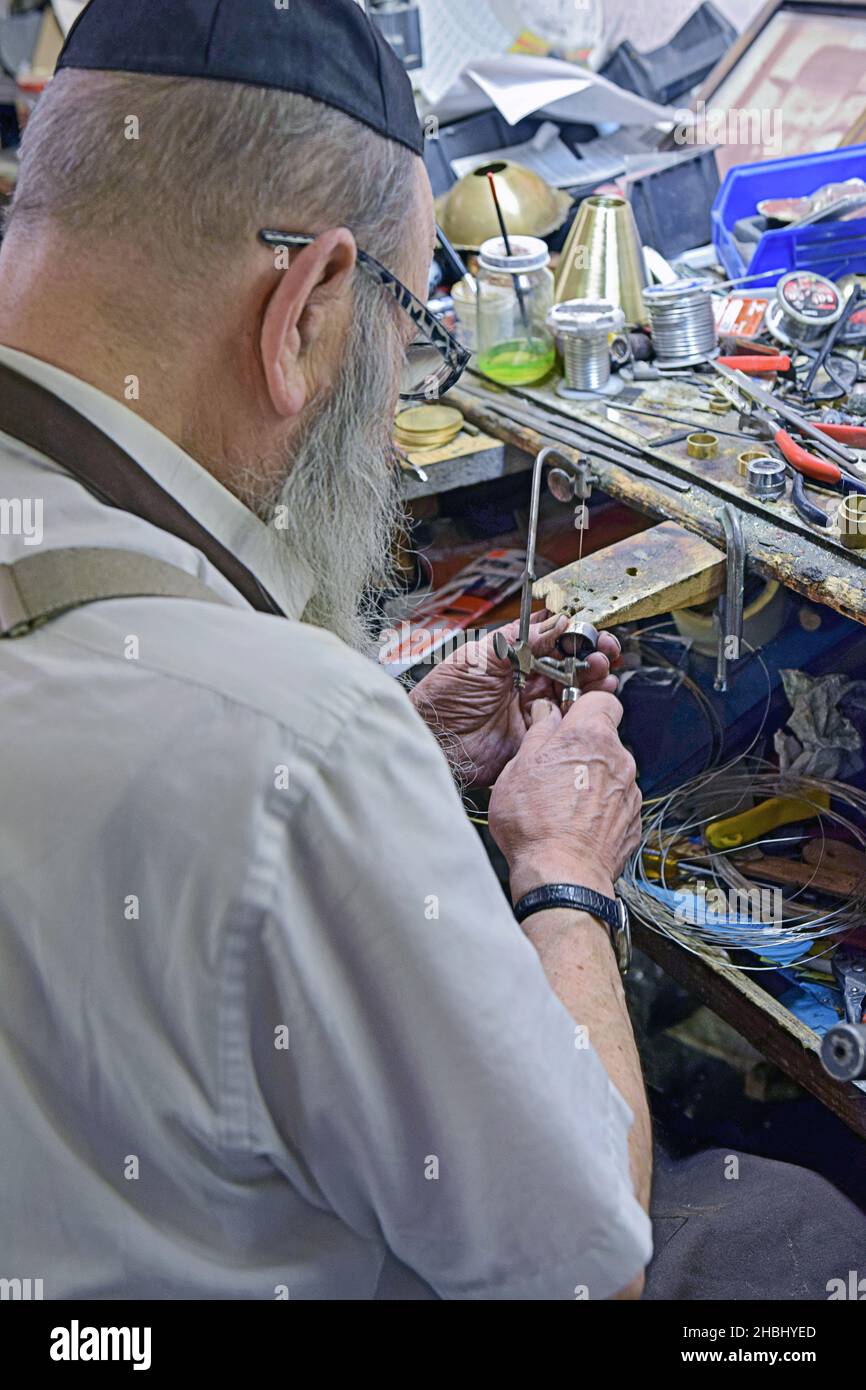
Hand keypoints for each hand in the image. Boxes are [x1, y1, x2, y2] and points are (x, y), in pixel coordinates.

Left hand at [409, 611, 621, 787]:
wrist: (436, 741)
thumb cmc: (445, 697)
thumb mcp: (480, 657)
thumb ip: (519, 640)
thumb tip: (554, 621)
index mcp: (512, 658)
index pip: (551, 641)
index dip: (574, 634)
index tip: (591, 630)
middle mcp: (526, 681)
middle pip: (571, 665)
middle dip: (591, 655)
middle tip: (604, 651)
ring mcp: (535, 708)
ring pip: (576, 691)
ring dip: (594, 679)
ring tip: (603, 671)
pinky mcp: (540, 735)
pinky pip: (570, 721)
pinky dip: (587, 709)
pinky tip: (596, 697)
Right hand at [488, 691, 641, 903]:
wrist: (562, 875)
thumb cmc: (535, 825)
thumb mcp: (518, 768)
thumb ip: (538, 734)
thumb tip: (545, 714)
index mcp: (589, 736)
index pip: (602, 698)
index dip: (582, 705)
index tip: (565, 717)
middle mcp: (618, 758)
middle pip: (604, 737)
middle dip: (581, 746)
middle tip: (552, 766)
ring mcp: (629, 790)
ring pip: (610, 770)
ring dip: (591, 778)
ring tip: (562, 801)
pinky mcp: (633, 819)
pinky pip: (616, 801)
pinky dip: (600, 806)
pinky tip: (576, 822)